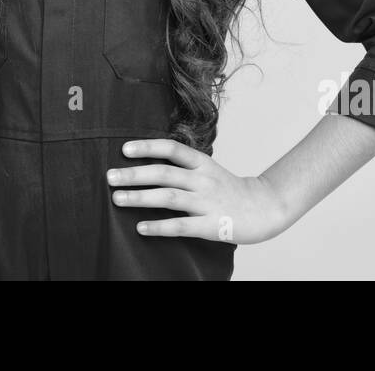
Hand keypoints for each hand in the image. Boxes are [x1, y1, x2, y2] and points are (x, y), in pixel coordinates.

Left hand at [106, 139, 290, 244]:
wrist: (264, 208)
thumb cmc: (229, 190)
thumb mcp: (209, 170)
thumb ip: (184, 167)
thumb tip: (148, 163)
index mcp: (203, 163)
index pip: (172, 149)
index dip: (147, 147)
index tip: (124, 149)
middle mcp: (203, 179)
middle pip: (164, 173)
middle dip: (134, 174)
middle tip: (109, 176)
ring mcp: (207, 202)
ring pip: (168, 197)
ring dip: (140, 197)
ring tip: (117, 198)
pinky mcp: (210, 225)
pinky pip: (180, 225)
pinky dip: (158, 226)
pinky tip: (140, 227)